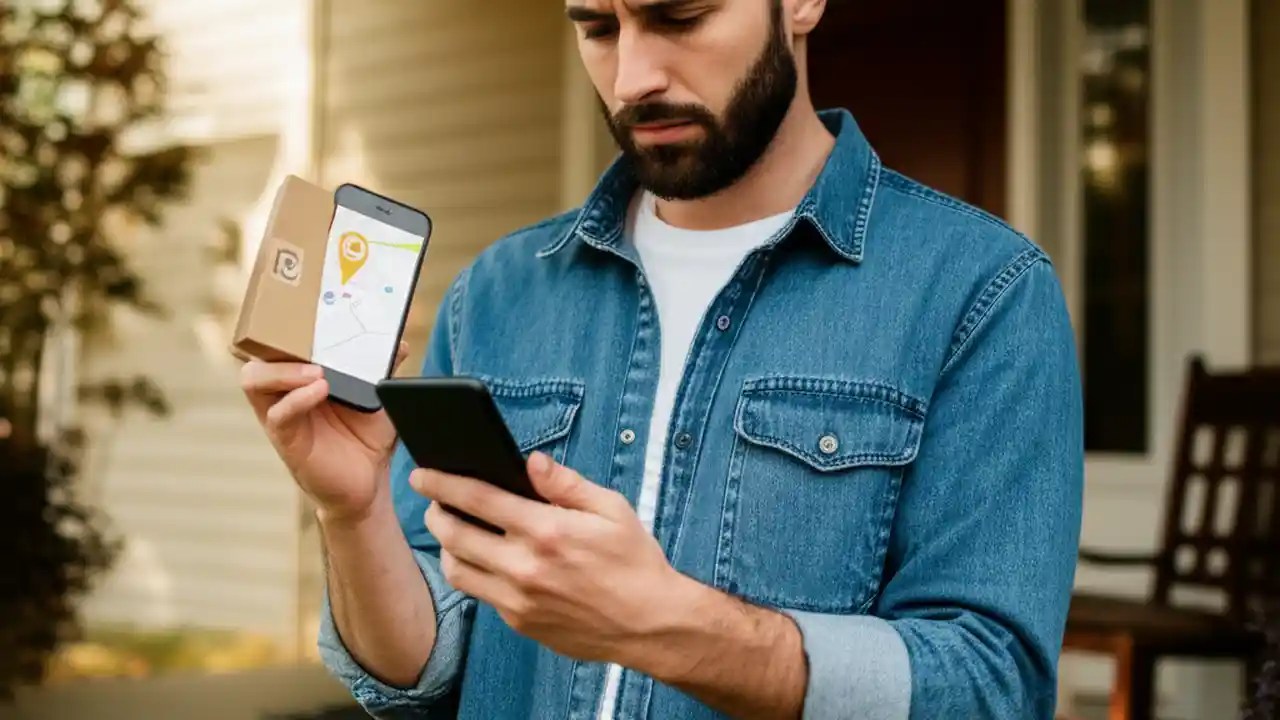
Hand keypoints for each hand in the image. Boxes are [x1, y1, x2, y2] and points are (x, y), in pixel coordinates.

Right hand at [240, 342, 410, 524]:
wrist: (368, 484)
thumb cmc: (366, 437)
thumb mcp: (378, 399)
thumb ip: (384, 370)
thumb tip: (398, 343)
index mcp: (303, 375)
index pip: (281, 341)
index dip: (286, 324)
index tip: (308, 309)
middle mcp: (286, 390)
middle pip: (258, 354)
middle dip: (276, 340)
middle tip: (307, 336)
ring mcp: (282, 414)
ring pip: (254, 380)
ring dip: (282, 370)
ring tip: (316, 370)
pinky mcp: (286, 439)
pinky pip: (278, 415)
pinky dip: (296, 399)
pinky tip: (319, 390)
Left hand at [411, 453, 683, 666]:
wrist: (650, 624)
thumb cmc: (635, 562)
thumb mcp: (611, 509)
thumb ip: (566, 484)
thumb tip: (532, 461)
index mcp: (546, 530)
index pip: (478, 499)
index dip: (443, 483)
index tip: (423, 474)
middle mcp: (525, 566)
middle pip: (454, 535)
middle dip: (436, 513)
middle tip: (434, 503)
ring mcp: (518, 599)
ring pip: (457, 570)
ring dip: (447, 547)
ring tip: (454, 532)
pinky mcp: (520, 622)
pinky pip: (481, 594)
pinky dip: (475, 573)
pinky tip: (487, 560)